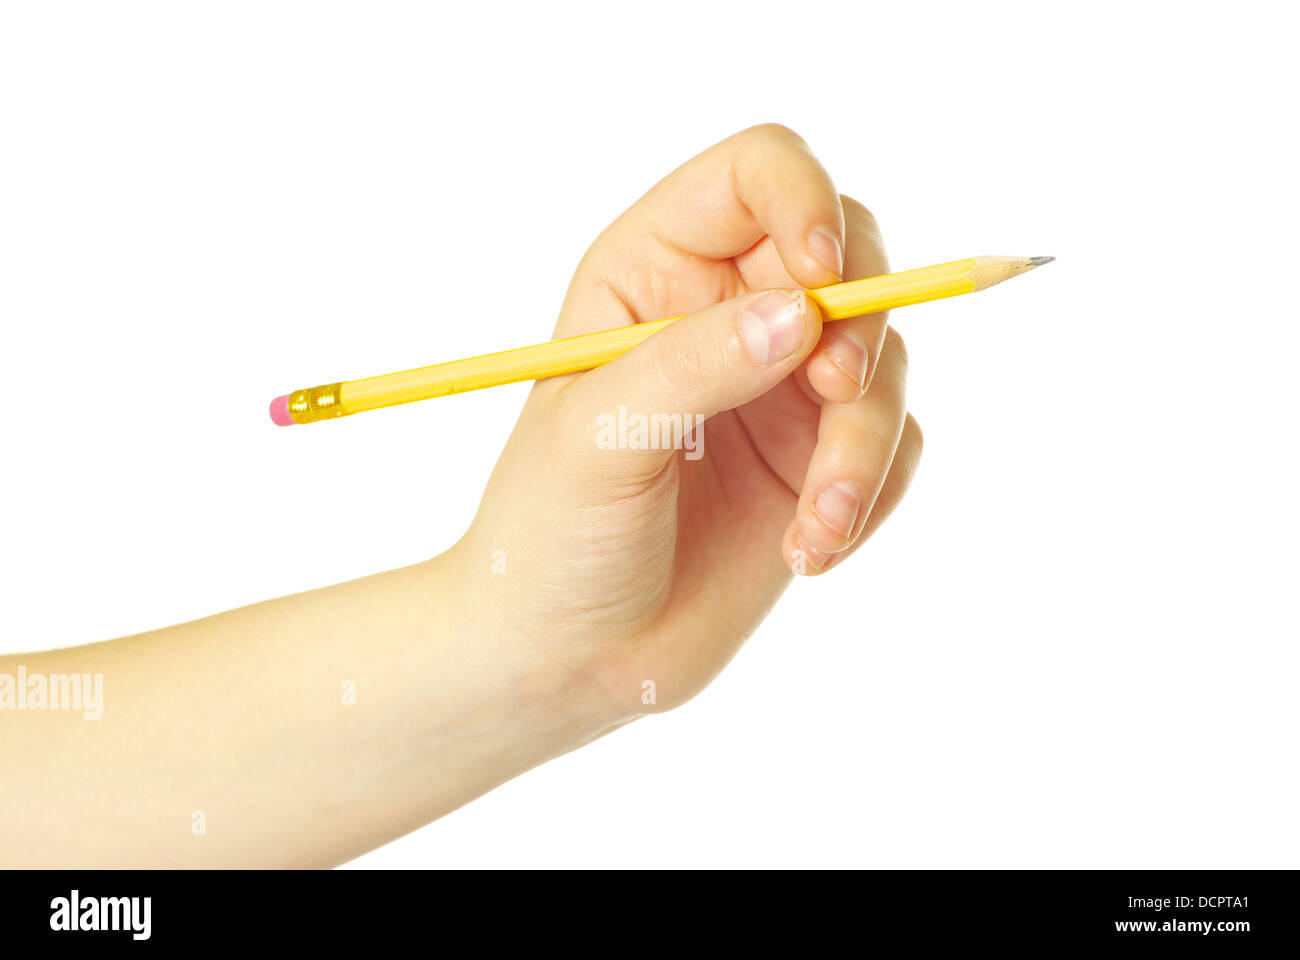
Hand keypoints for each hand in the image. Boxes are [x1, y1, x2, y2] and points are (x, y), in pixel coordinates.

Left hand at [452, 125, 922, 719]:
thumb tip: (808, 313)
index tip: (818, 280)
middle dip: (860, 327)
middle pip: (851, 252)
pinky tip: (808, 551)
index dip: (805, 201)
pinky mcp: (818, 459)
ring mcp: (780, 388)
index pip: (757, 175)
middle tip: (831, 397)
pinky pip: (895, 444)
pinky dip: (869, 494)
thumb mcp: (601, 438)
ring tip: (815, 528)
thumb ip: (697, 365)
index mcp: (656, 274)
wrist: (567, 656)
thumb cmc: (549, 534)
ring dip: (864, 445)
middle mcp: (728, 314)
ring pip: (884, 362)